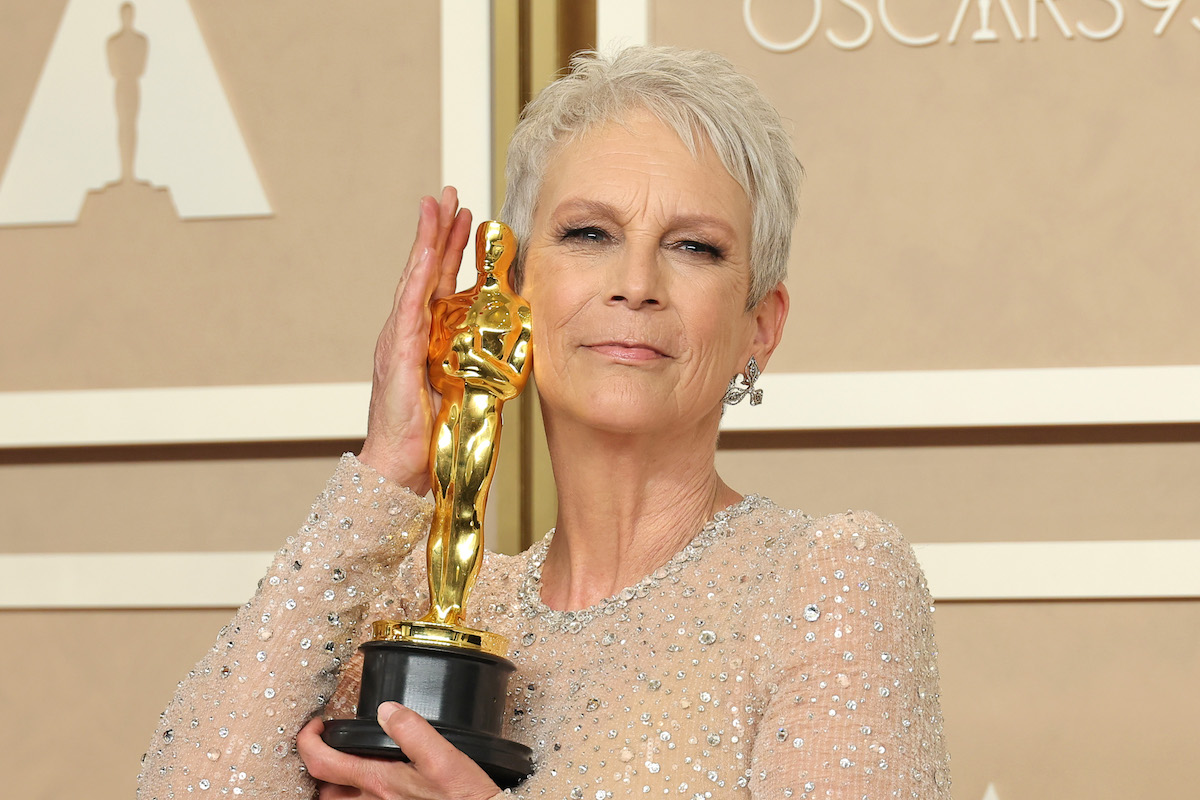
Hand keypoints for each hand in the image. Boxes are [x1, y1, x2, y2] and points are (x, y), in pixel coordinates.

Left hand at [298, 703, 500, 799]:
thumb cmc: (465, 798)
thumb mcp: (444, 758)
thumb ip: (413, 730)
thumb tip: (387, 710)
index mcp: (379, 781)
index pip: (322, 763)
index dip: (308, 740)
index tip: (316, 724)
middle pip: (324, 789)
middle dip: (319, 766)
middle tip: (327, 743)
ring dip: (335, 785)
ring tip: (345, 763)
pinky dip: (355, 795)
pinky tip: (374, 782)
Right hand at [358, 188, 471, 492]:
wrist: (399, 468)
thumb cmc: (430, 437)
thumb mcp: (462, 391)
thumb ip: (477, 366)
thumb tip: (504, 352)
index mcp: (424, 340)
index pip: (436, 284)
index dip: (448, 249)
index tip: (462, 219)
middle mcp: (408, 334)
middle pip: (423, 271)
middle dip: (437, 231)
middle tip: (447, 195)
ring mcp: (399, 342)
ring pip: (414, 280)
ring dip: (427, 243)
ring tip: (436, 208)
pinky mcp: (398, 356)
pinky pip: (408, 310)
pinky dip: (416, 280)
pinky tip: (424, 257)